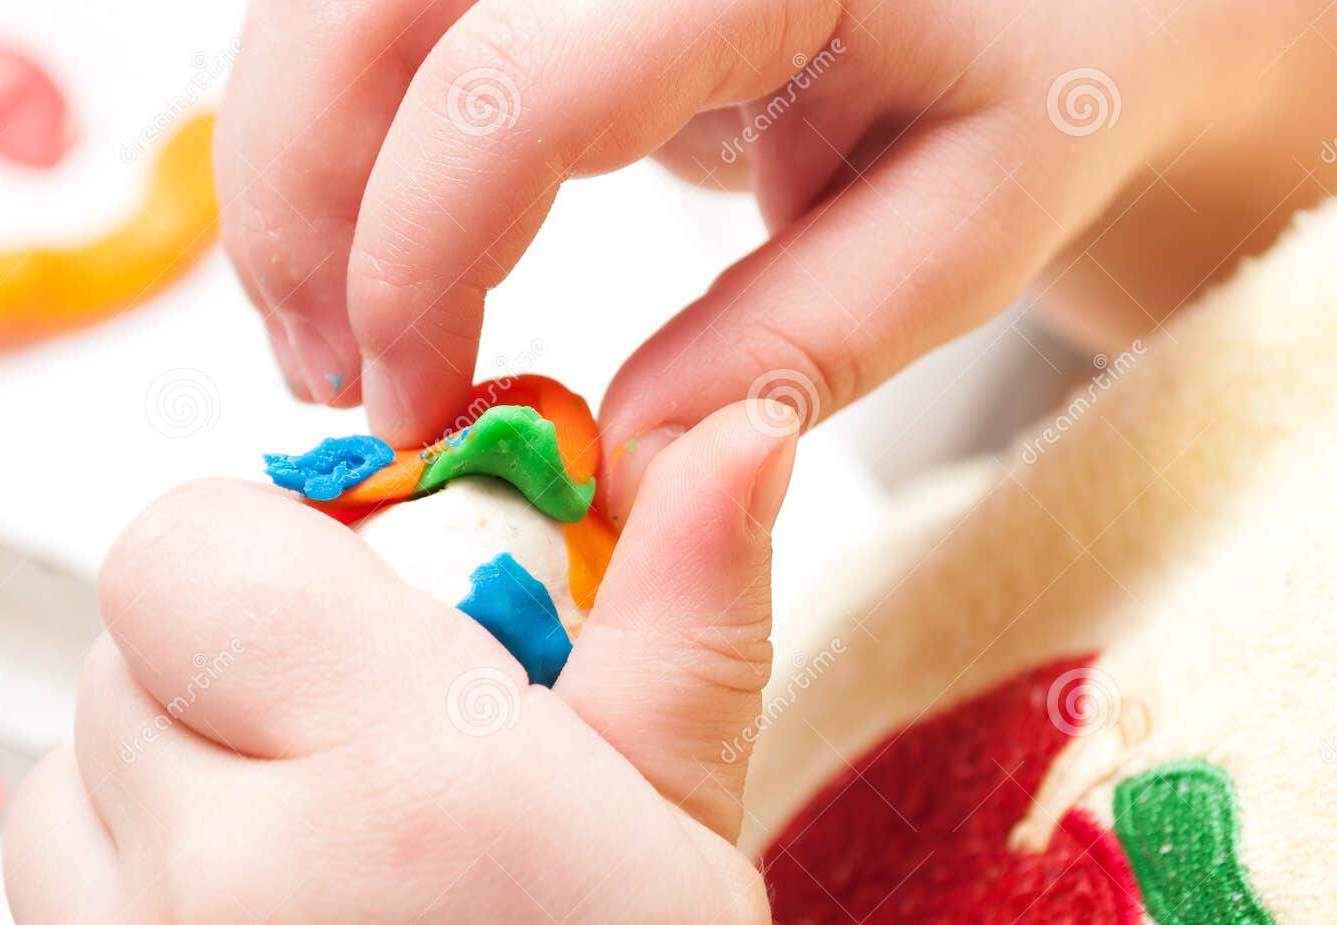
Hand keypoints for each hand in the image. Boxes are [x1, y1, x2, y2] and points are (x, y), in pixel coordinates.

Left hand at [5, 403, 805, 924]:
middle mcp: (232, 904)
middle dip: (244, 644)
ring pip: (76, 758)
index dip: (281, 542)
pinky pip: (62, 884)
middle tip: (372, 721)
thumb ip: (683, 609)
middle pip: (130, 637)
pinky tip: (275, 919)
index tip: (373, 589)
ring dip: (181, 756)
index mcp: (406, 801)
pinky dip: (145, 866)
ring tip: (323, 832)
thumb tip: (737, 435)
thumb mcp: (687, 828)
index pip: (194, 547)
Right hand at [216, 1, 1336, 517]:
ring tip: (342, 328)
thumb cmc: (1043, 68)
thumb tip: (623, 466)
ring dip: (293, 166)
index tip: (418, 417)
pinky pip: (374, 4)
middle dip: (299, 207)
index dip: (420, 265)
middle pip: (359, 4)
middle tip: (335, 383)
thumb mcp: (966, 226)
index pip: (516, 89)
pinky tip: (375, 234)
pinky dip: (338, 123)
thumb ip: (798, 344)